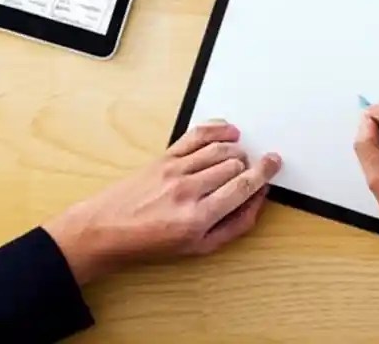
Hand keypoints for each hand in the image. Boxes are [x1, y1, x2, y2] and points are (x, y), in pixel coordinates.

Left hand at [42, 121, 281, 284]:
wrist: (104, 231)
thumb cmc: (149, 242)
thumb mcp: (198, 248)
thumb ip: (235, 225)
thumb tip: (257, 200)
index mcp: (198, 217)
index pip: (243, 186)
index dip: (264, 172)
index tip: (274, 163)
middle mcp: (188, 191)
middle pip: (235, 165)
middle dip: (248, 166)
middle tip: (249, 172)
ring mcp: (175, 171)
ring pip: (221, 149)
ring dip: (236, 150)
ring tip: (237, 158)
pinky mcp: (164, 158)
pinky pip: (198, 135)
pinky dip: (218, 129)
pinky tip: (229, 132)